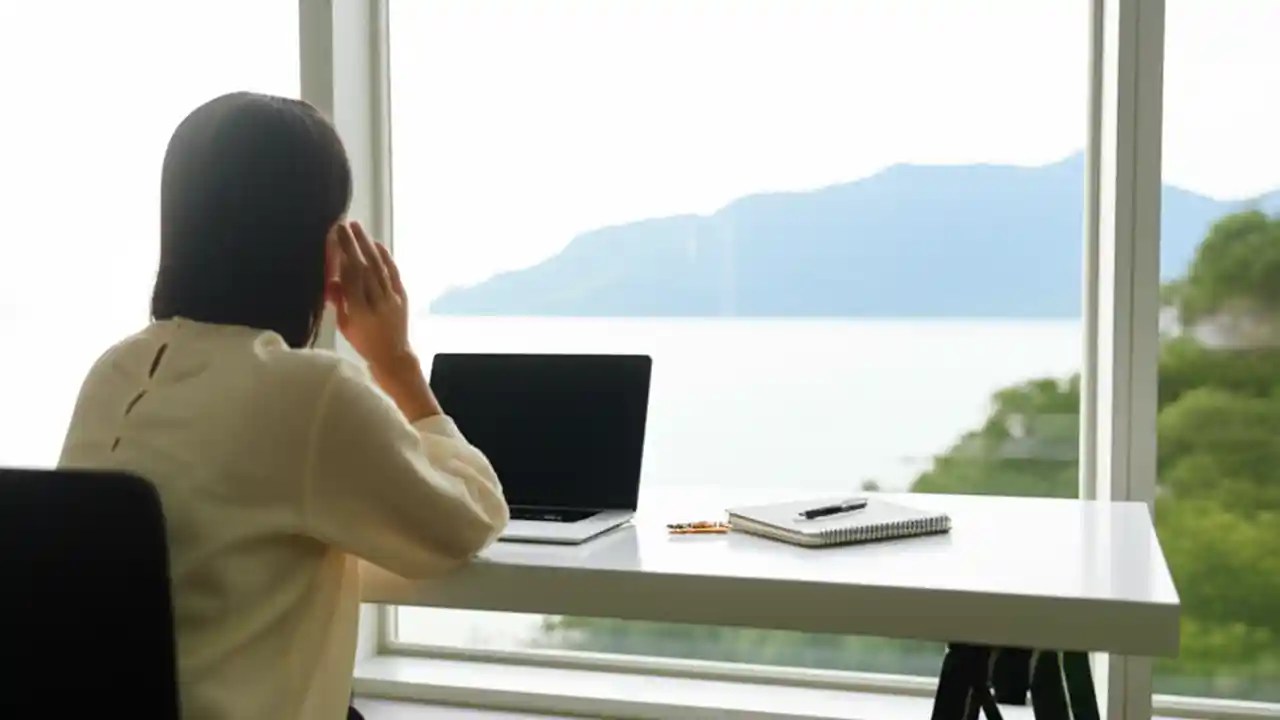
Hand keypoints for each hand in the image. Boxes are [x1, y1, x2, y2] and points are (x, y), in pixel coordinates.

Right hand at [329, 221, 441, 420]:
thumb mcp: (345, 325)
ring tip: (357, 227)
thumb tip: (332, 279)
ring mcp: (392, 299)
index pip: (350, 278)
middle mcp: (377, 303)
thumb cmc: (364, 342)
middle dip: (353, 245)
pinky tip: (376, 244)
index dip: (343, 257)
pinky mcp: (403, 297)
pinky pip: (393, 274)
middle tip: (343, 225)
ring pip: (379, 268)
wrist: (394, 356)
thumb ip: (340, 301)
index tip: (335, 239)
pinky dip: (385, 258)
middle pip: (364, 269)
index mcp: (360, 312)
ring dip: (368, 246)